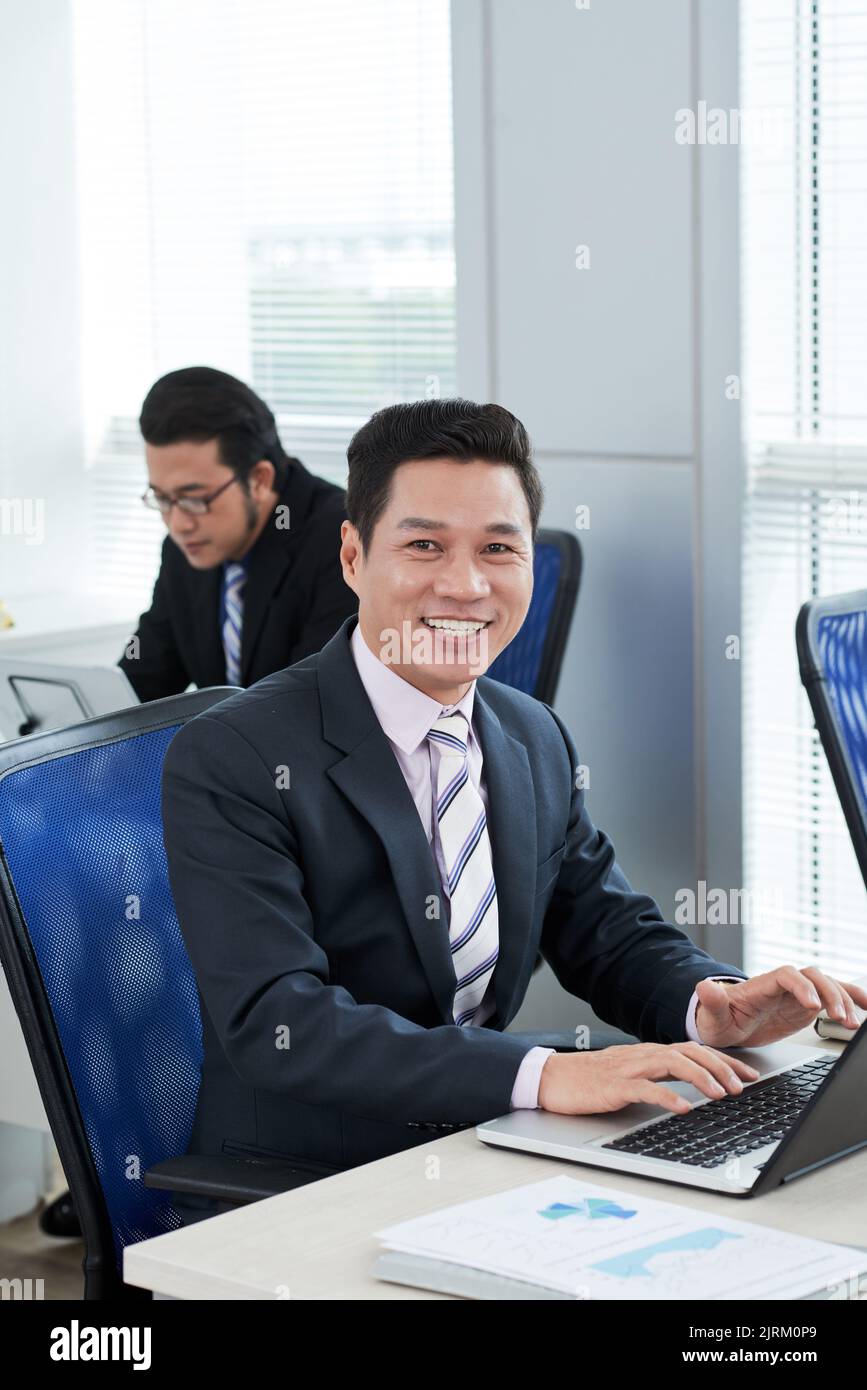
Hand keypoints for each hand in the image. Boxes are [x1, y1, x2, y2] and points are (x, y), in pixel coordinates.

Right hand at [538, 1042, 758, 1115]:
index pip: (694, 1050)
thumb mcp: (630, 1074)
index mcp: (648, 1053)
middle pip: (689, 1052)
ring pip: (672, 1063)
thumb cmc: (589, 1079)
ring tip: (721, 1095)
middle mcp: (642, 1055)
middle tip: (743, 1085)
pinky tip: (683, 1108)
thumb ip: (657, 1076)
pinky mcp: (613, 1086)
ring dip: (701, 1078)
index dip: (724, 1061)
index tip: (749, 1074)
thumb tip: (688, 1089)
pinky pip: (644, 1088)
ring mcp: (628, 1068)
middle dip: (721, 1067)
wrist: (551, 1078)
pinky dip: (666, 1096)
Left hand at [694, 966, 866, 1047]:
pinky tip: (866, 1008)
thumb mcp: (711, 1016)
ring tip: (852, 1023)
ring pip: (826, 985)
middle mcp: (782, 986)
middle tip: (840, 1018)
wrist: (726, 1024)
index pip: (785, 976)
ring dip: (843, 1000)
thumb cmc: (719, 1019)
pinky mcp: (806, 1006)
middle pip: (812, 976)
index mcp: (761, 986)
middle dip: (829, 993)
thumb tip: (704, 987)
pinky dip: (851, 999)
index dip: (801, 986)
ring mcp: (797, 994)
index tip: (812, 1004)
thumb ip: (711, 1002)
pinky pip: (833, 997)